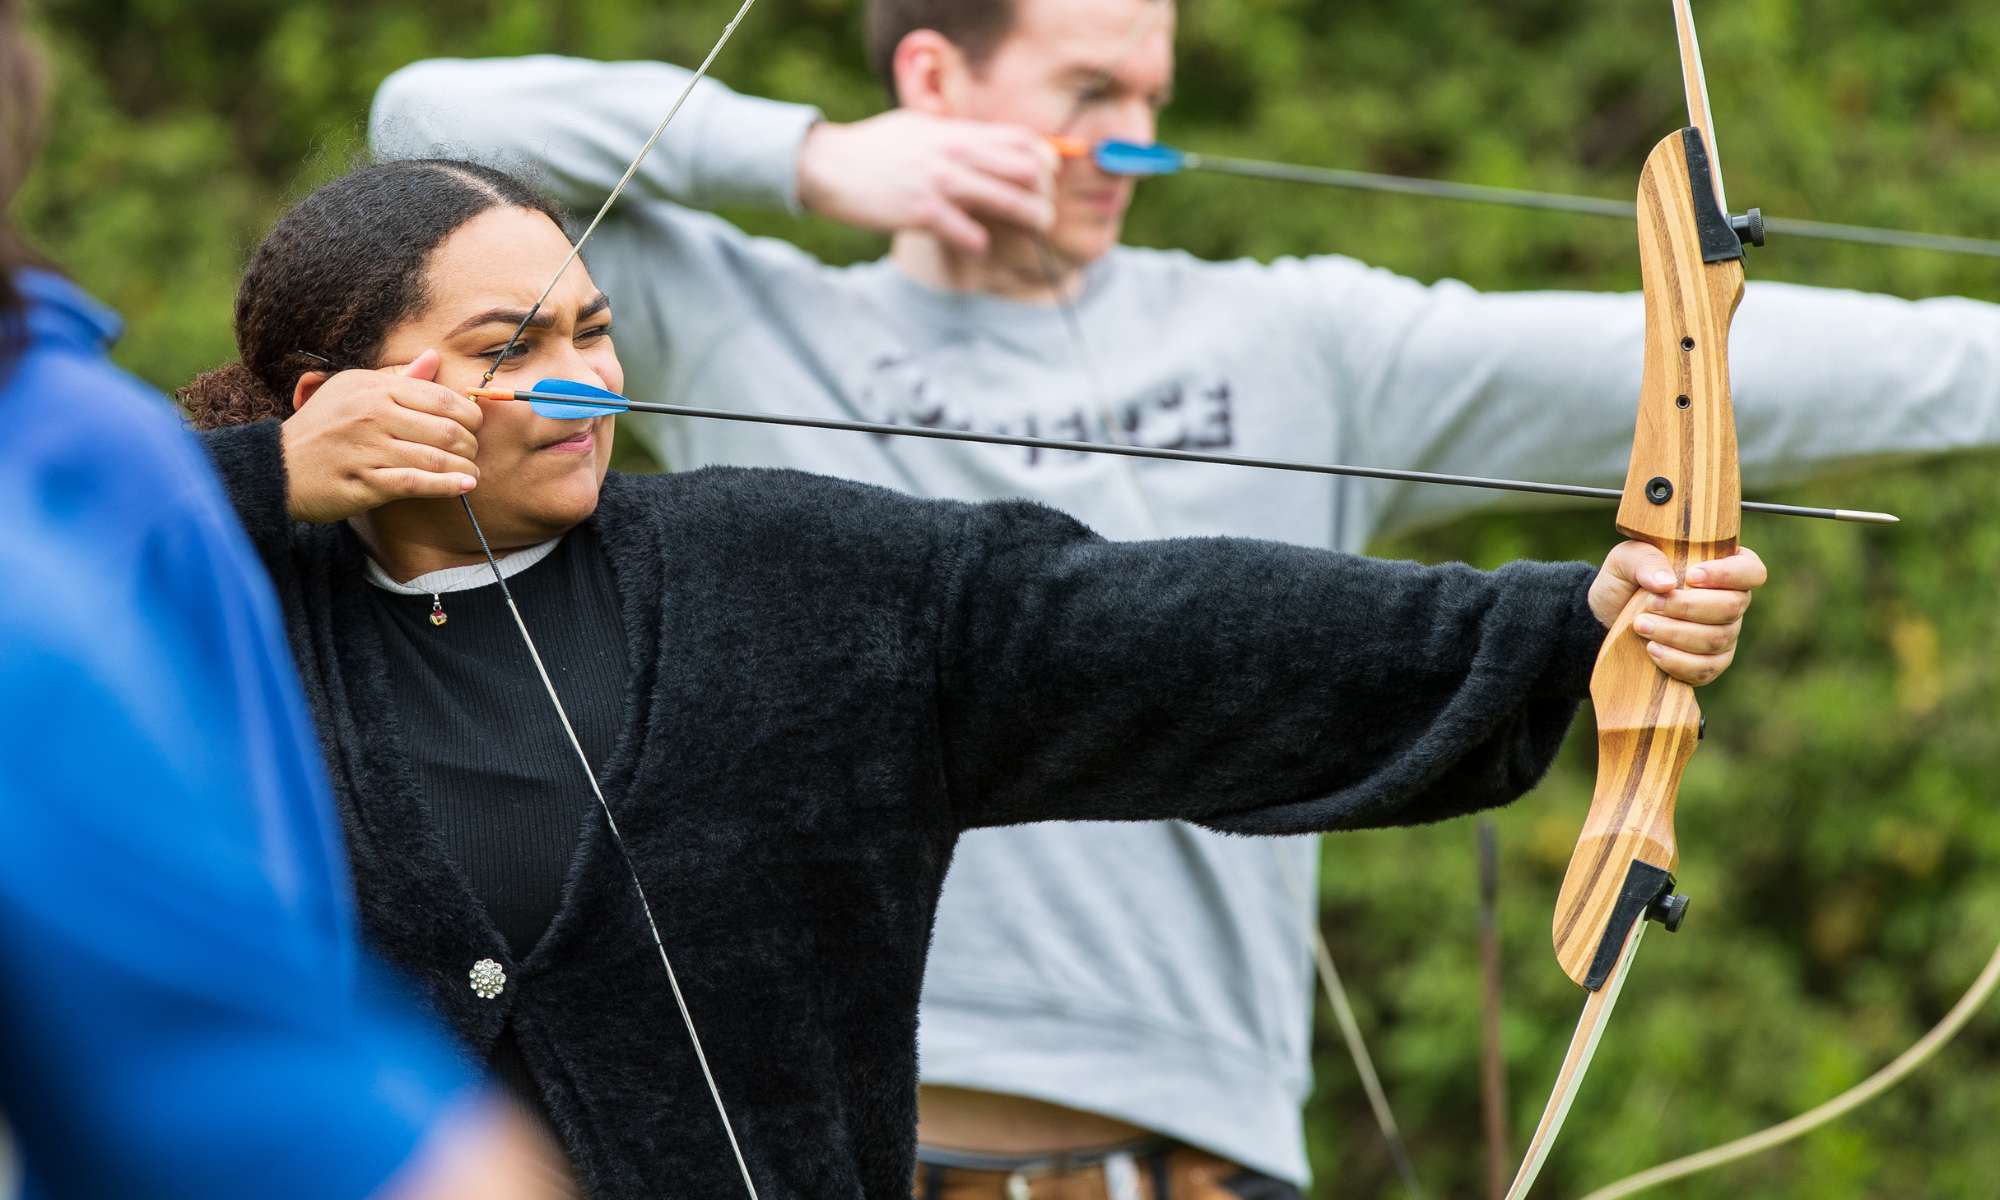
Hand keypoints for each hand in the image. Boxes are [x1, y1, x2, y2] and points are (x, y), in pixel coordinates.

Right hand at [279, 349, 483, 522]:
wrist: (278, 465)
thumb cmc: (322, 426)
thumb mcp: (353, 389)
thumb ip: (398, 378)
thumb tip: (434, 357)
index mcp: (375, 390)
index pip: (441, 398)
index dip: (468, 415)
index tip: (473, 426)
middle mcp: (373, 416)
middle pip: (446, 430)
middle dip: (469, 444)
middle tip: (472, 452)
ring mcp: (368, 450)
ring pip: (436, 458)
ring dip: (463, 467)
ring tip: (471, 472)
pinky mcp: (364, 482)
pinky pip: (416, 483)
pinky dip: (447, 486)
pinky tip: (464, 487)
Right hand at [796, 111, 1056, 253]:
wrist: (828, 165)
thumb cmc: (874, 148)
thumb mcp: (919, 128)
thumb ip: (955, 136)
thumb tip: (986, 144)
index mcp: (957, 132)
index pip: (1023, 139)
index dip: (1046, 159)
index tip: (1047, 179)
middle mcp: (955, 153)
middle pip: (1028, 169)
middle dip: (1045, 193)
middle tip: (1045, 212)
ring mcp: (940, 182)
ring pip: (1010, 200)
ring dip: (1031, 219)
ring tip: (1036, 231)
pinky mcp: (922, 212)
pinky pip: (970, 233)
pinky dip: (980, 243)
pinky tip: (976, 245)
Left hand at [1588, 541, 1766, 685]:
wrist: (1610, 616)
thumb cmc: (1627, 580)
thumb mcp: (1626, 559)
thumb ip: (1645, 560)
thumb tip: (1667, 583)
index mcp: (1723, 568)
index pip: (1751, 570)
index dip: (1728, 574)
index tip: (1691, 576)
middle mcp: (1732, 602)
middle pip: (1732, 607)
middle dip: (1688, 607)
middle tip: (1651, 603)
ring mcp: (1725, 635)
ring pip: (1717, 639)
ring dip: (1676, 633)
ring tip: (1642, 625)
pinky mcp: (1710, 664)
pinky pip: (1706, 668)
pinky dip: (1677, 661)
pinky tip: (1652, 650)